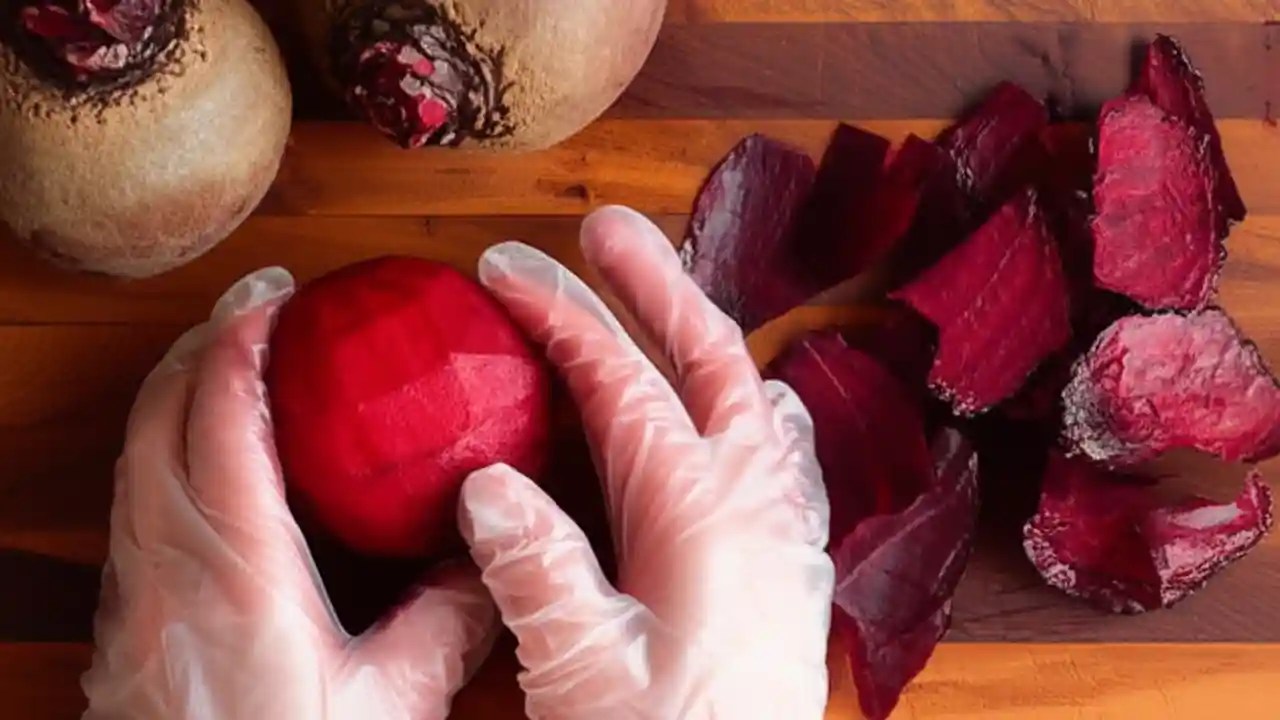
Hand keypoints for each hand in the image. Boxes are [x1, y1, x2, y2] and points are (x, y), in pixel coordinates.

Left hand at [82, 270, 496, 719]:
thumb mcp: (390, 703)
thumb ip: (444, 623)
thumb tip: (487, 559)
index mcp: (236, 569)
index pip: (223, 414)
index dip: (243, 338)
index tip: (277, 293)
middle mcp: (168, 562)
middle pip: (159, 411)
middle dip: (204, 340)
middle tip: (260, 304)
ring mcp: (137, 588)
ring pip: (136, 451)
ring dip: (179, 388)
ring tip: (236, 360)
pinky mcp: (127, 617)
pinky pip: (136, 496)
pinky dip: (168, 444)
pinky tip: (216, 460)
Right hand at [459, 206, 834, 718]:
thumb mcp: (582, 668)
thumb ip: (537, 567)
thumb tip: (487, 484)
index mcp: (698, 510)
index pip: (621, 381)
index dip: (560, 316)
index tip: (505, 268)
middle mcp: (754, 500)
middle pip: (708, 354)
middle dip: (653, 281)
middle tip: (603, 226)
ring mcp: (784, 527)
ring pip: (751, 394)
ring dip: (704, 335)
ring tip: (667, 296)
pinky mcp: (790, 563)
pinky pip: (780, 452)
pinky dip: (749, 405)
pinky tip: (739, 409)